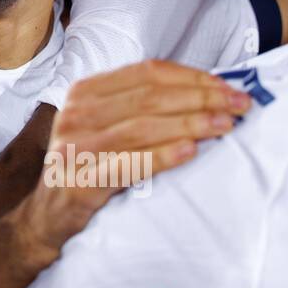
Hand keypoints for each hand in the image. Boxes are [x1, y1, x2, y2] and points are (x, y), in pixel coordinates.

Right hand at [16, 59, 248, 263]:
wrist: (48, 214)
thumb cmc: (88, 164)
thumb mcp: (103, 123)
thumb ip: (138, 105)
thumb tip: (203, 90)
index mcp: (84, 92)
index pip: (146, 73)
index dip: (192, 76)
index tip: (227, 86)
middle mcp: (76, 114)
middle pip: (149, 98)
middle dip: (201, 98)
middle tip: (239, 105)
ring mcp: (76, 148)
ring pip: (143, 127)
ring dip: (191, 124)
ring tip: (225, 126)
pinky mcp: (82, 182)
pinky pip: (130, 164)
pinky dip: (163, 155)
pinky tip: (192, 151)